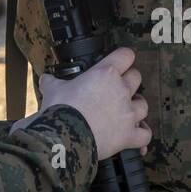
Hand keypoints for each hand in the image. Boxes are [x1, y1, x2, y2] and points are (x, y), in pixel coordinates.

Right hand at [14, 47, 150, 158]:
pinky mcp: (129, 135)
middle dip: (129, 80)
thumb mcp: (53, 89)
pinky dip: (142, 134)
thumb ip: (52, 82)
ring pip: (144, 105)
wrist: (65, 134)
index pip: (125, 56)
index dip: (124, 56)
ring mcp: (128, 113)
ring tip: (128, 110)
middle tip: (119, 86)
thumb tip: (45, 79)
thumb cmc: (61, 108)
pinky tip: (136, 134)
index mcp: (105, 73)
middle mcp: (121, 90)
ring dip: (137, 106)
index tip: (121, 59)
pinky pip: (145, 134)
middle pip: (137, 77)